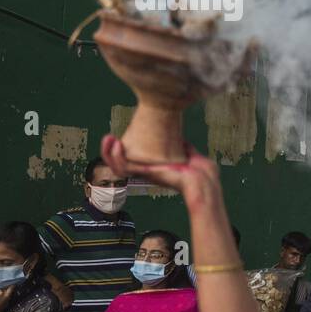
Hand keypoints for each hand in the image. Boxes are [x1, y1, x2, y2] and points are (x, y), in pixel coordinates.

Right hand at [99, 135, 219, 208]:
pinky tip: (117, 145)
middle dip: (108, 150)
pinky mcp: (145, 174)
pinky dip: (116, 158)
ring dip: (107, 153)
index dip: (120, 149)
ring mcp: (144, 173)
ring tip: (109, 139)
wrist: (203, 177)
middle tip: (108, 137)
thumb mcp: (186, 151)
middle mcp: (145, 170)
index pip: (128, 159)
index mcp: (152, 165)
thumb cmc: (198, 169)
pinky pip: (123, 168)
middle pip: (118, 163)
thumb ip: (178, 142)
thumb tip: (176, 133)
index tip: (119, 135)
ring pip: (116, 167)